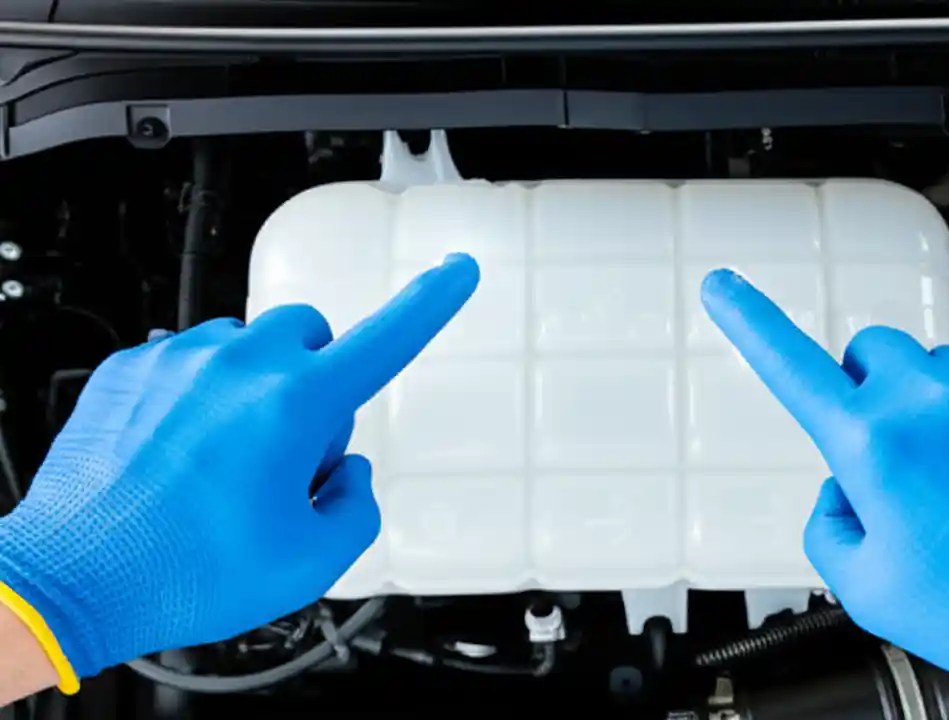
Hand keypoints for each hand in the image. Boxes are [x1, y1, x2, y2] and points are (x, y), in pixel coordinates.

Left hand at [0, 253, 478, 688]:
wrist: (72, 579)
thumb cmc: (183, 572)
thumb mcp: (308, 564)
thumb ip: (357, 509)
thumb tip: (346, 476)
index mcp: (296, 404)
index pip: (388, 338)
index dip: (432, 302)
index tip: (456, 271)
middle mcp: (240, 364)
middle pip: (312, 335)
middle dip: (317, 381)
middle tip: (290, 454)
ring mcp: (179, 359)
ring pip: (248, 347)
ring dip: (256, 388)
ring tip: (224, 463)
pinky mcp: (130, 368)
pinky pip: (188, 360)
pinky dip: (198, 398)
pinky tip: (179, 455)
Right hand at [701, 269, 948, 718]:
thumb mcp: (870, 591)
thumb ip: (827, 529)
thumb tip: (841, 491)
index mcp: (872, 446)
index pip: (790, 365)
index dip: (749, 322)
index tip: (724, 288)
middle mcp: (929, 401)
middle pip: (872, 352)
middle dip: (867, 389)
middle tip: (893, 450)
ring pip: (937, 366)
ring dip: (933, 404)